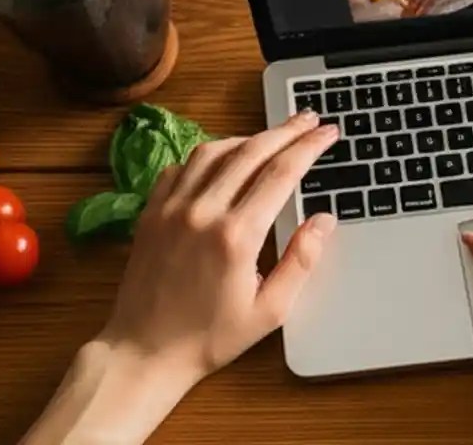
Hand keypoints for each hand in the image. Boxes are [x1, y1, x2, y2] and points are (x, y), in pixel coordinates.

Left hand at [100, 110, 339, 381]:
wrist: (144, 352)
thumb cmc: (210, 337)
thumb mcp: (270, 311)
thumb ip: (301, 261)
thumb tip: (324, 220)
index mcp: (237, 236)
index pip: (282, 173)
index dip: (309, 147)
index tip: (328, 133)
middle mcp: (202, 212)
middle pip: (251, 152)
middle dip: (285, 130)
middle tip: (309, 119)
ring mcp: (171, 209)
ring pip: (213, 151)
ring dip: (246, 138)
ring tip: (271, 136)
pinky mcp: (150, 213)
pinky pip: (180, 167)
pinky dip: (207, 154)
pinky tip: (222, 159)